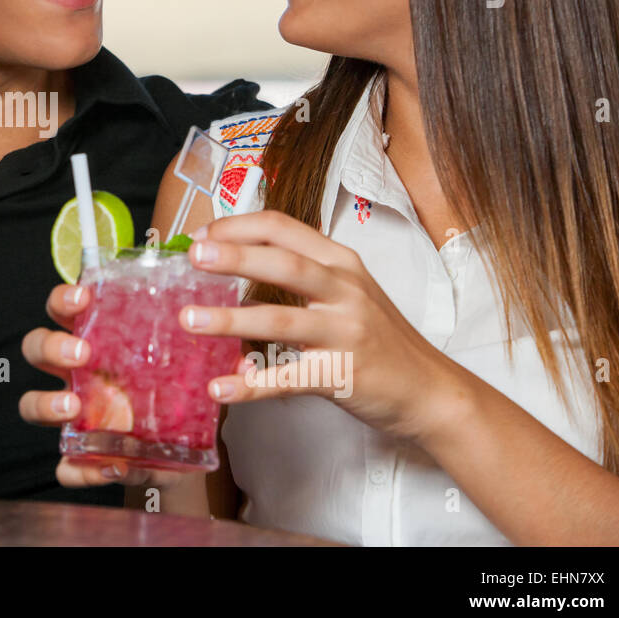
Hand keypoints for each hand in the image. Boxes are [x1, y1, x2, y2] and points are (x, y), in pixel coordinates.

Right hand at [18, 283, 190, 488]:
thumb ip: (201, 369)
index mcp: (96, 344)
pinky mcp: (79, 458)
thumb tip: (225, 365)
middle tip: (82, 353)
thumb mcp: (188, 377)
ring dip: (45, 404)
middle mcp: (76, 377)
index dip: (64, 300)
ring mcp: (73, 419)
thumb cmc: (175, 400)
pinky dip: (82, 470)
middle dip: (51, 346)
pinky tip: (111, 468)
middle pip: (37, 349)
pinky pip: (65, 468)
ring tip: (73, 408)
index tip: (84, 297)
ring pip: (31, 404)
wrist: (179, 456)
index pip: (63, 311)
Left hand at [180, 211, 467, 443]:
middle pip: (284, 264)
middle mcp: (344, 290)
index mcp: (340, 263)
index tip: (202, 236)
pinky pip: (288, 379)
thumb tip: (235, 278)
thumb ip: (297, 279)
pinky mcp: (342, 375)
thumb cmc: (379, 338)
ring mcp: (344, 333)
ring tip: (189, 319)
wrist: (429, 389)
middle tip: (193, 257)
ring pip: (280, 320)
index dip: (239, 228)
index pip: (284, 228)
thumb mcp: (345, 294)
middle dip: (235, 257)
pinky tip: (220, 386)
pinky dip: (251, 384)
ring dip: (230, 319)